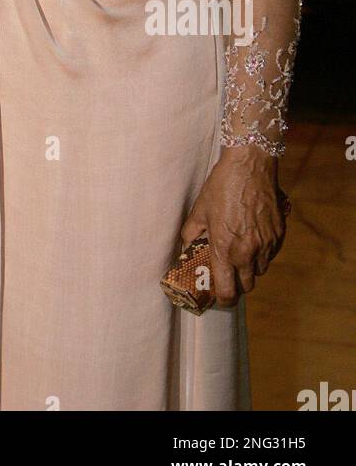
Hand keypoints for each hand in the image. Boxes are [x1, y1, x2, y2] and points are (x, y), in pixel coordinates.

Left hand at [181, 146, 288, 306]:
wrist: (250, 166)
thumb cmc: (221, 187)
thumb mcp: (200, 210)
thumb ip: (192, 234)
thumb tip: (187, 247)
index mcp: (225, 250)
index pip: (228, 291)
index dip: (223, 299)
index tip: (219, 296)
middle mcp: (248, 253)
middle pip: (247, 286)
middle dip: (237, 284)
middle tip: (229, 273)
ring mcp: (266, 245)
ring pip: (260, 270)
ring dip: (251, 268)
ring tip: (240, 252)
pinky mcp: (279, 235)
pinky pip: (271, 254)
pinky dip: (263, 253)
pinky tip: (253, 237)